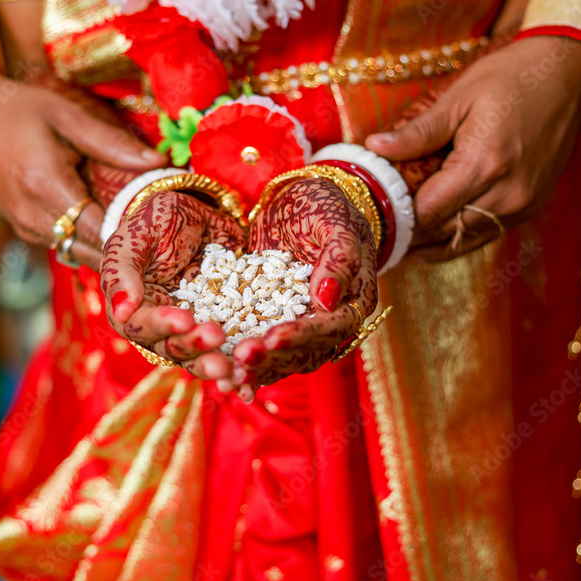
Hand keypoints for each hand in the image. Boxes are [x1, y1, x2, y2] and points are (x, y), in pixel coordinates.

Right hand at [0, 47, 165, 265]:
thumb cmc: (20, 108)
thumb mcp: (67, 115)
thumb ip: (111, 142)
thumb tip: (157, 162)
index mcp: (44, 184)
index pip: (98, 230)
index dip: (130, 235)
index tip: (160, 231)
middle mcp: (31, 214)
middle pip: (90, 250)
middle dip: (124, 248)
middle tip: (158, 237)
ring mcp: (24, 226)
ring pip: (78, 252)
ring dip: (107, 246)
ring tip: (138, 230)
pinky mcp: (23, 229)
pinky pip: (65, 244)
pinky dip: (88, 240)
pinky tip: (109, 223)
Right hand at [100, 191, 245, 379]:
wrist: (196, 215)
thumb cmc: (154, 221)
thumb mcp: (134, 237)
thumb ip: (122, 272)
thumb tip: (121, 312)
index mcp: (133, 309)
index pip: (141, 326)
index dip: (162, 325)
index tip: (184, 319)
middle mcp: (161, 327)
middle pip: (172, 348)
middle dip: (194, 347)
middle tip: (216, 337)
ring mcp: (193, 329)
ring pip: (200, 355)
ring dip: (216, 361)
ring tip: (235, 364)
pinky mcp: (223, 324)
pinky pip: (230, 346)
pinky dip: (240, 361)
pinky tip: (252, 369)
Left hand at [227, 178, 378, 399]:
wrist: (298, 201)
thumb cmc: (323, 204)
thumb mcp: (334, 219)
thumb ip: (339, 257)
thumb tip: (326, 300)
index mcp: (355, 298)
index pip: (332, 326)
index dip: (302, 334)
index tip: (272, 338)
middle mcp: (333, 320)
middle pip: (308, 352)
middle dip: (273, 358)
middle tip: (239, 357)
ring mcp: (304, 324)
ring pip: (286, 359)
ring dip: (259, 370)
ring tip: (228, 377)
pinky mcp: (278, 323)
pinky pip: (266, 351)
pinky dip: (248, 366)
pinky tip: (225, 379)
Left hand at [365, 36, 580, 260]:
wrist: (569, 72)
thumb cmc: (511, 77)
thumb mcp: (458, 98)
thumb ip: (417, 132)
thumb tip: (375, 147)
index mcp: (483, 165)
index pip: (427, 212)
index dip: (397, 219)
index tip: (371, 218)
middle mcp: (506, 194)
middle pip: (444, 233)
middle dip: (409, 236)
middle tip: (376, 235)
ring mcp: (523, 204)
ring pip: (464, 241)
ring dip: (430, 244)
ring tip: (398, 242)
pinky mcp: (531, 206)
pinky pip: (486, 234)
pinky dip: (457, 237)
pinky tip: (432, 235)